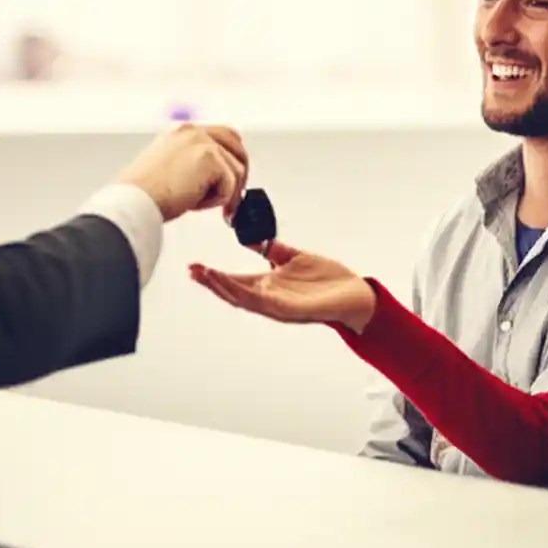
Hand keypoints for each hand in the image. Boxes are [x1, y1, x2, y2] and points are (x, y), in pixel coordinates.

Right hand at [117, 123, 248, 221]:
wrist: (133, 201)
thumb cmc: (143, 193)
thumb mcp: (170, 168)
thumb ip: (193, 164)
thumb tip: (217, 178)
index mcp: (183, 132)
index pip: (222, 136)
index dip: (230, 161)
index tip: (229, 183)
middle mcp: (194, 131)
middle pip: (237, 148)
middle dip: (239, 176)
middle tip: (231, 202)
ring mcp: (203, 142)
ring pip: (236, 172)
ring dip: (222, 194)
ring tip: (196, 203)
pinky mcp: (210, 158)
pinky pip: (230, 187)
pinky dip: (216, 202)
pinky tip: (193, 203)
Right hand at [188, 241, 376, 332]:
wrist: (354, 293)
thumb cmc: (327, 280)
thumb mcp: (294, 257)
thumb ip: (272, 249)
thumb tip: (251, 237)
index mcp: (268, 285)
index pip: (235, 280)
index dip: (214, 275)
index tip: (194, 266)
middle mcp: (270, 298)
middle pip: (234, 292)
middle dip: (212, 283)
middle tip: (193, 271)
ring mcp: (280, 306)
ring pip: (245, 300)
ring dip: (225, 289)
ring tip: (208, 277)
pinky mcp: (292, 310)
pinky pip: (266, 304)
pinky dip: (249, 296)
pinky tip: (237, 287)